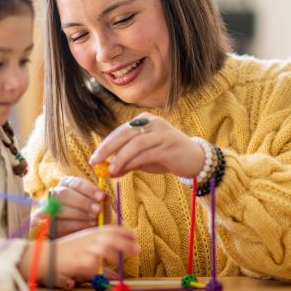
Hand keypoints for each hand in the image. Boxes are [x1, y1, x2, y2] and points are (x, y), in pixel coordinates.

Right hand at [38, 225, 138, 288]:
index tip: (135, 238)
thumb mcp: (84, 251)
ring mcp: (84, 249)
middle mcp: (89, 239)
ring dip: (115, 253)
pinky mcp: (79, 261)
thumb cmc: (65, 254)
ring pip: (104, 247)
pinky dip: (99, 265)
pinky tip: (98, 268)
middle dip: (126, 243)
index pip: (111, 229)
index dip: (125, 232)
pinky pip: (93, 263)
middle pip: (111, 237)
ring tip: (118, 260)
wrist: (45, 257)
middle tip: (137, 250)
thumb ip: (101, 260)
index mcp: (91, 233)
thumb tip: (117, 276)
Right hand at [48, 176, 105, 235]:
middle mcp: (57, 194)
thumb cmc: (95, 216)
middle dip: (82, 202)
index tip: (101, 196)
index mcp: (69, 184)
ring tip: (94, 220)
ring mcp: (51, 209)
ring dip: (80, 214)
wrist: (89, 235)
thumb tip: (104, 197)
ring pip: (60, 208)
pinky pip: (61, 223)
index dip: (89, 189)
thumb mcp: (103, 208)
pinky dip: (76, 224)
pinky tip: (87, 226)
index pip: (76, 183)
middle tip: (97, 210)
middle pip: (63, 193)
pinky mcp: (50, 225)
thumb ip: (104, 202)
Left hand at [88, 113, 204, 178]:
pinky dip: (131, 162)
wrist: (195, 159)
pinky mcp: (168, 145)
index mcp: (144, 120)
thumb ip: (127, 162)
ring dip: (119, 157)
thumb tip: (107, 170)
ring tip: (110, 170)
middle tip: (95, 161)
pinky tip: (122, 171)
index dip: (105, 144)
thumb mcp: (144, 159)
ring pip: (134, 143)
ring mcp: (162, 132)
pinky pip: (145, 153)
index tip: (94, 158)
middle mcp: (152, 122)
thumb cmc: (167, 157)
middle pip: (124, 133)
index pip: (120, 131)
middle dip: (107, 148)